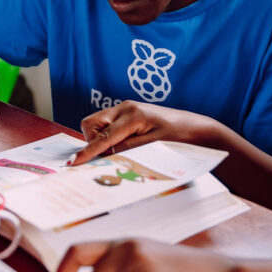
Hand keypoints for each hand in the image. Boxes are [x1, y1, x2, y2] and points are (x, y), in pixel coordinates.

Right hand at [73, 101, 219, 164]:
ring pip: (97, 123)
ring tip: (118, 151)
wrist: (196, 128)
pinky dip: (107, 136)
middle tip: (107, 156)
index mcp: (133, 115)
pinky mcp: (128, 114)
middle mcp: (125, 107)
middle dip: (91, 141)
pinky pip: (107, 124)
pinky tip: (121, 145)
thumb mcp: (154, 146)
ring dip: (100, 139)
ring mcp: (126, 108)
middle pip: (91, 123)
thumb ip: (128, 149)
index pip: (103, 136)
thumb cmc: (180, 137)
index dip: (88, 151)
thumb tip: (106, 154)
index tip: (74, 163)